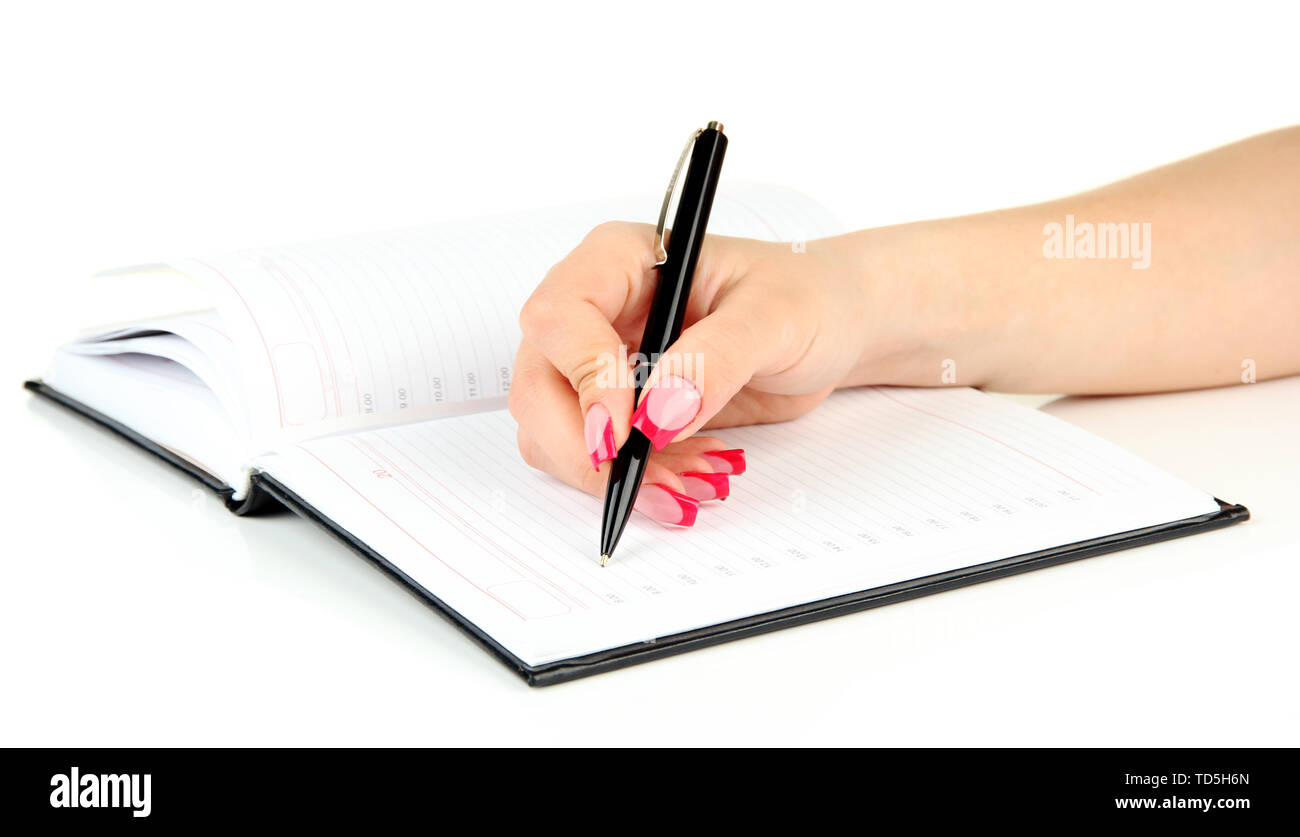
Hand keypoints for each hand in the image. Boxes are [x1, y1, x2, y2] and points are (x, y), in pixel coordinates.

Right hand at [509, 221, 875, 524]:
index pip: (558, 318)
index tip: (628, 430)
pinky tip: (694, 472)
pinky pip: (596, 459)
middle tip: (657, 486)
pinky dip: (637, 481)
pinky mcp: (619, 411)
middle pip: (538, 388)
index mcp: (619, 261)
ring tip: (699, 477)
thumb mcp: (775, 317)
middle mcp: (596, 310)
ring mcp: (600, 363)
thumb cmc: (808, 296)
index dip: (583, 379)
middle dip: (589, 451)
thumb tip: (657, 416)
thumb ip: (716, 359)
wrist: (834, 328)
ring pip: (556, 435)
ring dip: (619, 474)